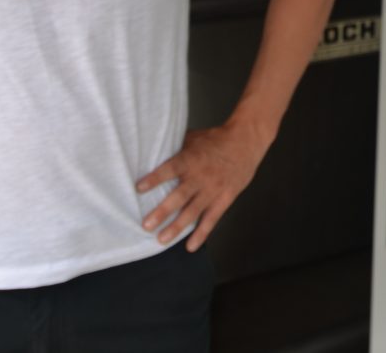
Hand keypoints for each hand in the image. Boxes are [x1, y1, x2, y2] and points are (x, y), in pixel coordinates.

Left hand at [138, 125, 265, 250]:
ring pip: (193, 211)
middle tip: (147, 225)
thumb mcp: (195, 138)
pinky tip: (191, 246)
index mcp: (191, 159)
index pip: (171, 169)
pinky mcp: (224, 199)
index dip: (155, 178)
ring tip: (162, 240)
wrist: (246, 141)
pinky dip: (201, 233)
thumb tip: (152, 152)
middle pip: (180, 196)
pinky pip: (212, 219)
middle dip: (163, 212)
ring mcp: (213, 189)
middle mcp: (201, 176)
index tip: (139, 188)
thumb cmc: (217, 139)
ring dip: (177, 227)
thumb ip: (176, 148)